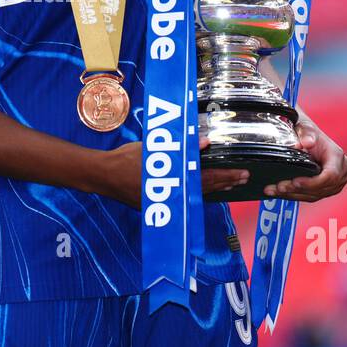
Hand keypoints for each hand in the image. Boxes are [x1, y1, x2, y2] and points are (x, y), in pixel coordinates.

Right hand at [100, 138, 248, 208]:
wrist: (103, 175)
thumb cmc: (126, 159)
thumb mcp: (153, 148)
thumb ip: (183, 147)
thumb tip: (207, 142)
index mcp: (174, 182)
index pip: (208, 179)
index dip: (227, 176)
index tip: (242, 173)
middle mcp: (173, 196)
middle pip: (206, 190)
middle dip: (226, 183)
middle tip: (243, 179)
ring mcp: (166, 202)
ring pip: (197, 196)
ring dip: (215, 190)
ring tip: (231, 185)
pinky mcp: (158, 204)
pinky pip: (186, 199)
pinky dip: (199, 194)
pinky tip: (206, 191)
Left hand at [262, 117, 346, 201]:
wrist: (306, 137)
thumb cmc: (306, 131)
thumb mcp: (304, 126)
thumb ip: (306, 133)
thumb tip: (307, 142)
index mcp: (337, 156)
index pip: (330, 176)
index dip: (313, 182)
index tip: (295, 181)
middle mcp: (340, 170)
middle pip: (321, 189)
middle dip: (298, 190)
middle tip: (279, 187)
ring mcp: (335, 182)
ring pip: (314, 195)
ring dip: (293, 195)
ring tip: (274, 190)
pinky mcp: (326, 188)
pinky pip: (311, 196)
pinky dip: (294, 195)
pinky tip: (280, 192)